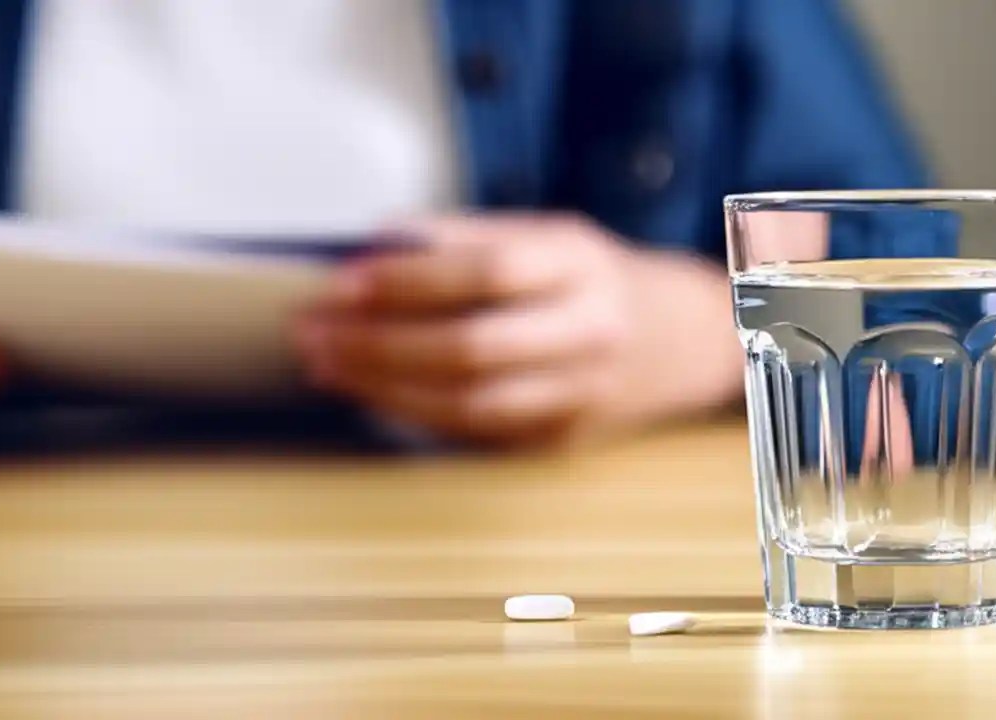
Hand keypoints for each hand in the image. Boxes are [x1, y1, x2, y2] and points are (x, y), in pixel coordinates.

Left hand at [294, 214, 742, 446]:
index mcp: (581, 265)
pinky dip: (415, 414)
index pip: (486, 272)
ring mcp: (579, 395)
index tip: (342, 282)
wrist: (682, 341)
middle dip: (379, 344)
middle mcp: (588, 332)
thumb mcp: (547, 233)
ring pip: (469, 403)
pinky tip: (370, 395)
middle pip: (472, 348)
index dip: (408, 281)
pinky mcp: (562, 439)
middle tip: (313, 335)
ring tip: (326, 367)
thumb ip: (466, 236)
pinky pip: (476, 432)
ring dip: (383, 388)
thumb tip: (375, 244)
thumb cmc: (596, 278)